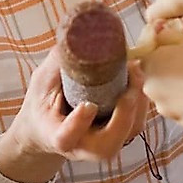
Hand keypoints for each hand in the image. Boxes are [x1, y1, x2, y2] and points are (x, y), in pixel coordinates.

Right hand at [0, 50, 148, 182]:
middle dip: (123, 115)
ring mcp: (106, 144)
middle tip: (129, 86)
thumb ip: (58, 65)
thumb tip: (77, 34)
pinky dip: (140, 99)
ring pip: (129, 131)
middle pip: (108, 143)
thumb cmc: (43, 105)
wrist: (47, 128)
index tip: (88, 105)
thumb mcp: (42, 83)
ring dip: (137, 102)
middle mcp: (84, 147)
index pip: (67, 137)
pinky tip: (137, 76)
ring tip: (135, 71)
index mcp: (58, 137)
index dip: (78, 123)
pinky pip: (137, 121)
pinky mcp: (121, 135)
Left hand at [140, 33, 182, 127]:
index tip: (181, 50)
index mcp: (148, 63)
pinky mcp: (180, 121)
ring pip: (169, 93)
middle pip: (158, 74)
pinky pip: (182, 109)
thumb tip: (158, 31)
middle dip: (172, 70)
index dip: (165, 50)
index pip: (149, 53)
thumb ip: (169, 35)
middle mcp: (149, 86)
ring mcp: (164, 106)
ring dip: (180, 88)